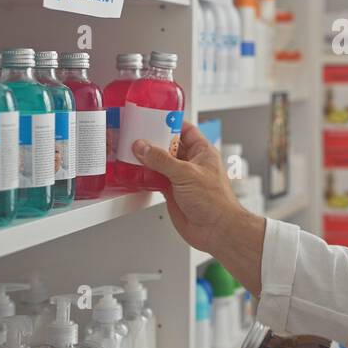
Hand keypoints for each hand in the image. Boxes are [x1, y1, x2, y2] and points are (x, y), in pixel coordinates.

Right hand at [131, 122, 257, 254]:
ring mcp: (182, 178)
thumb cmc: (215, 201)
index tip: (154, 118)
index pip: (186, 130)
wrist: (216, 230)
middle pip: (170, 146)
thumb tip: (143, 147)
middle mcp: (192, 163)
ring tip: (132, 151)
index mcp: (203, 152)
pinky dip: (146, 175)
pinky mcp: (173, 192)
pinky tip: (136, 172)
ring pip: (161, 163)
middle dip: (154, 141)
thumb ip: (162, 160)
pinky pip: (157, 179)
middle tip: (137, 135)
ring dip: (148, 159)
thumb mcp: (186, 174)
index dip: (171, 123)